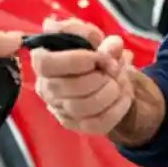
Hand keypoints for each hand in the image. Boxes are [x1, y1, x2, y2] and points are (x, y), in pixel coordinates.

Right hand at [32, 17, 135, 134]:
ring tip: (119, 82)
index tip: (100, 57)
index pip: (45, 63)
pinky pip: (96, 122)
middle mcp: (45, 87)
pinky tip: (123, 96)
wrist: (105, 77)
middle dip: (99, 77)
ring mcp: (58, 108)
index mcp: (44, 60)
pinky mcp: (75, 124)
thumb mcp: (100, 42)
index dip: (76, 59)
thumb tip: (111, 51)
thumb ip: (106, 43)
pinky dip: (116, 108)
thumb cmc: (95, 55)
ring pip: (81, 107)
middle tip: (115, 70)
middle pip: (68, 87)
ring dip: (109, 93)